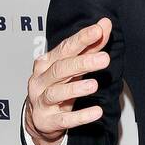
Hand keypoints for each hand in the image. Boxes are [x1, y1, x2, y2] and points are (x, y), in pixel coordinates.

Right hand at [24, 18, 112, 144]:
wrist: (39, 119)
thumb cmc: (57, 87)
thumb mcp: (73, 68)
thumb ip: (90, 47)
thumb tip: (105, 24)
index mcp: (46, 63)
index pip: (65, 48)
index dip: (81, 39)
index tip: (98, 30)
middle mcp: (41, 80)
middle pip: (60, 69)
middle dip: (82, 63)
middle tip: (104, 59)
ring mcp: (42, 101)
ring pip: (56, 93)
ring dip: (75, 88)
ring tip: (94, 85)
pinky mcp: (48, 120)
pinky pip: (64, 119)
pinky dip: (80, 116)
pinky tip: (96, 112)